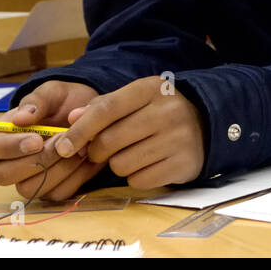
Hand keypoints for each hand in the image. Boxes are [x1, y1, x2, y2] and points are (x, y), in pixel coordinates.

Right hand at [0, 79, 102, 200]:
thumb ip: (37, 101)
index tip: (36, 139)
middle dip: (36, 160)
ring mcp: (27, 179)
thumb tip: (20, 118)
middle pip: (2, 175)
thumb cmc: (63, 103)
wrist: (92, 116)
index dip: (6, 147)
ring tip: (78, 148)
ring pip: (28, 189)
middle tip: (63, 141)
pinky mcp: (50, 190)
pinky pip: (56, 194)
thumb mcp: (53, 93)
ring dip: (56, 169)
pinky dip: (74, 176)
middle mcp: (8, 162)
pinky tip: (86, 158)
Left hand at [49, 76, 205, 189]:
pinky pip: (139, 180)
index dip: (81, 129)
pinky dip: (136, 176)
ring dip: (118, 164)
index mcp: (152, 89)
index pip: (107, 108)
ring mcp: (177, 139)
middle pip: (110, 140)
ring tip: (132, 154)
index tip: (63, 146)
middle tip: (102, 150)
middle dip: (97, 151)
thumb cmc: (160, 112)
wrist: (207, 125)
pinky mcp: (182, 164)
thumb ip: (103, 106)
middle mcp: (167, 112)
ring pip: (121, 164)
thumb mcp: (136, 99)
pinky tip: (148, 164)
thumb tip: (72, 119)